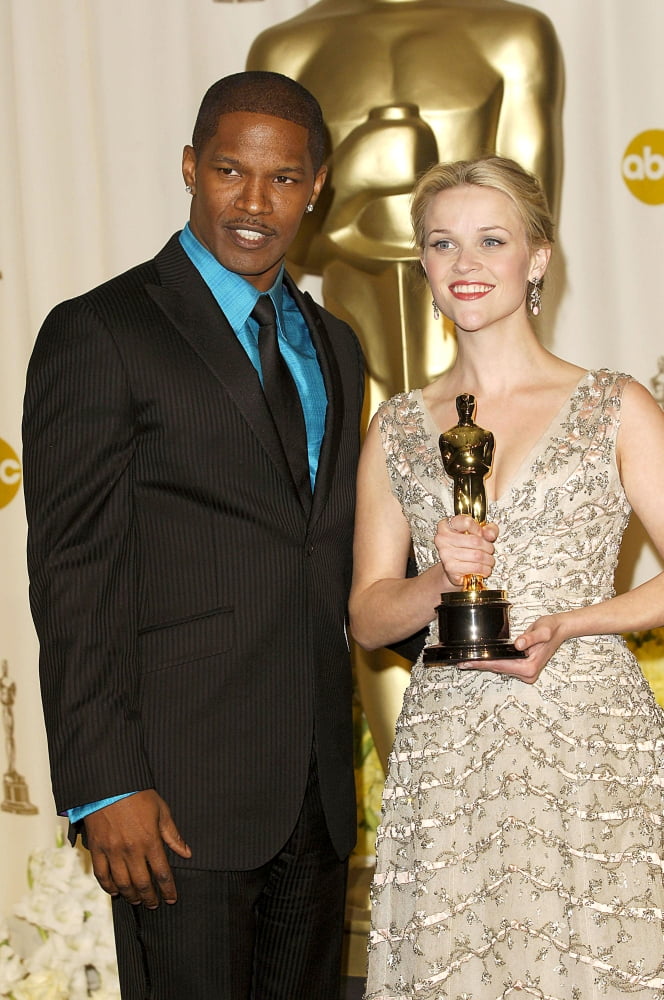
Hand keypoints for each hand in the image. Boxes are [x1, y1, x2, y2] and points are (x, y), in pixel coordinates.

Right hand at [84, 789, 190, 907]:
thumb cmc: (138, 795)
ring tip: (137, 900)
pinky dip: (108, 887)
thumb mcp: (162, 811)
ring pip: (122, 883)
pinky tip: (115, 892)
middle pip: (142, 883)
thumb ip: (173, 835)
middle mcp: (131, 850)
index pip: (162, 873)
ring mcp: (112, 851)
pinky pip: (102, 875)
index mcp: (150, 840)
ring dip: (131, 896)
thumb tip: (186, 853)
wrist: (110, 784)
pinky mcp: (97, 849)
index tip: (172, 899)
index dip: (168, 889)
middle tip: (153, 905)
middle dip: (149, 898)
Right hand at [435, 515, 497, 588]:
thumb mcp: (475, 532)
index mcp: (446, 525)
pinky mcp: (451, 568)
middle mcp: (443, 539)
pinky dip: (484, 569)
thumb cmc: (463, 547)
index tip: (482, 534)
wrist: (453, 567)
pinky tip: (484, 568)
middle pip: (475, 541)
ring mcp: (445, 554)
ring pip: (477, 555)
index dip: (479, 529)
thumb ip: (487, 529)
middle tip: (489, 549)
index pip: (467, 522)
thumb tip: (490, 534)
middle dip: (488, 547)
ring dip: (488, 559)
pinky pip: (475, 567)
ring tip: (488, 560)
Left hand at [458, 613, 566, 683]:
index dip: (484, 663)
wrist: (560, 629)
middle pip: (498, 669)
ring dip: (484, 664)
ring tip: (467, 661)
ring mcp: (525, 672)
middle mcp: (527, 673)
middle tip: (461, 662)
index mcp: (530, 667)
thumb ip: (531, 637)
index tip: (469, 662)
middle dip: (480, 665)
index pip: (501, 665)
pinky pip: (504, 666)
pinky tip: (482, 659)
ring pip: (500, 669)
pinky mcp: (523, 668)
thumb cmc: (552, 628)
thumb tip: (518, 644)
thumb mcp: (543, 630)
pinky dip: (493, 663)